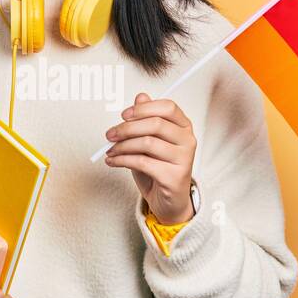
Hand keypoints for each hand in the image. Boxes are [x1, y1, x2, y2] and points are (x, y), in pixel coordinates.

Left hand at [103, 91, 196, 224]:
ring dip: (122, 146)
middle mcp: (188, 140)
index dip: (143, 108)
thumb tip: (140, 97)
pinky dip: (122, 161)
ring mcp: (184, 159)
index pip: (168, 107)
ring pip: (147, 143)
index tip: (124, 115)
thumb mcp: (150, 141)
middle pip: (155, 124)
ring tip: (110, 151)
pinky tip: (113, 162)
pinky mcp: (174, 177)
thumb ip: (146, 119)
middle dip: (127, 128)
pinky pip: (143, 162)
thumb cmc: (158, 167)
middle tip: (109, 135)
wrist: (168, 200)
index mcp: (184, 126)